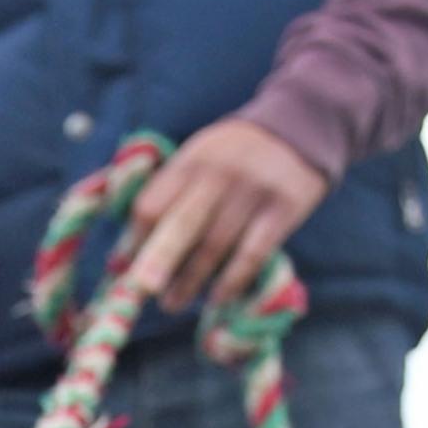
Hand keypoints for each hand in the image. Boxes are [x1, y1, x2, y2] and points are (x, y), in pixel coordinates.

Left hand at [119, 117, 328, 311]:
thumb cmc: (235, 155)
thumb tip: (126, 253)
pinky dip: (232, 280)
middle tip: (142, 290)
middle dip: (158, 260)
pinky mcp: (283, 209)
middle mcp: (219, 174)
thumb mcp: (199, 157)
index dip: (136, 239)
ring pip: (214, 245)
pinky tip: (217, 298)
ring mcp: (252, 192)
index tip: (127, 266)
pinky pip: (252, 254)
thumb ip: (167, 194)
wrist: (302, 124)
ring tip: (172, 303)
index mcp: (190, 161)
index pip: (152, 204)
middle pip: (181, 224)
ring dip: (191, 281)